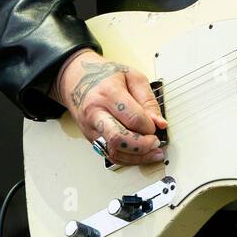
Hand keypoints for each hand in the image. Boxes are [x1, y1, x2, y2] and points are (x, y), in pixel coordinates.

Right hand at [53, 50, 166, 165]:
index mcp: (109, 93)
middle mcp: (96, 113)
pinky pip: (110, 155)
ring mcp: (91, 128)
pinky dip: (128, 159)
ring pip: (113, 152)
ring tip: (153, 153)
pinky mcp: (90, 138)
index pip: (132, 118)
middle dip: (142, 146)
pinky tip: (141, 156)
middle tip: (156, 142)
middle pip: (119, 138)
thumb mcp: (132, 77)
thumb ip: (148, 100)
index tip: (157, 126)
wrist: (76, 80)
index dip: (149, 126)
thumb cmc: (105, 77)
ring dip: (137, 157)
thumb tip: (160, 123)